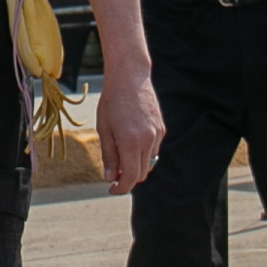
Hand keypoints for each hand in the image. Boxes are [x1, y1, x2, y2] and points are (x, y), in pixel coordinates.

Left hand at [97, 70, 165, 193]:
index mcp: (131, 142)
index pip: (130, 177)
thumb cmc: (111, 102)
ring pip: (148, 163)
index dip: (121, 188)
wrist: (130, 78)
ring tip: (120, 155)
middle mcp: (148, 140)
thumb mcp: (104, 129)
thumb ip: (109, 156)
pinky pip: (153, 150)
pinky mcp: (161, 129)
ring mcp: (157, 134)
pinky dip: (143, 153)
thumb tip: (110, 177)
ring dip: (135, 166)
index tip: (112, 189)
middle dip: (127, 179)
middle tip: (113, 175)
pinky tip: (131, 141)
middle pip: (141, 173)